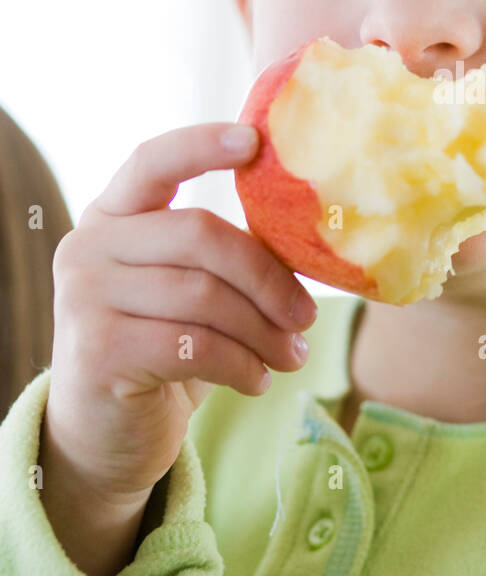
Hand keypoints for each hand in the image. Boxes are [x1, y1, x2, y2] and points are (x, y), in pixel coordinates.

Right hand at [45, 123, 318, 504]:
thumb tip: (311, 228)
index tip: (256, 141)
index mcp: (111, 215)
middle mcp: (86, 247)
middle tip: (307, 317)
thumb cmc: (164, 348)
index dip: (202, 144)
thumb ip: (223, 254)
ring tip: (292, 356)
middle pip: (200, 235)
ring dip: (264, 332)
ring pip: (204, 297)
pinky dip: (242, 365)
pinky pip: (195, 346)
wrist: (105, 434)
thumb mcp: (187, 290)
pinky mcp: (97, 352)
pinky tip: (259, 380)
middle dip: (267, 278)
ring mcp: (84, 298)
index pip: (152, 161)